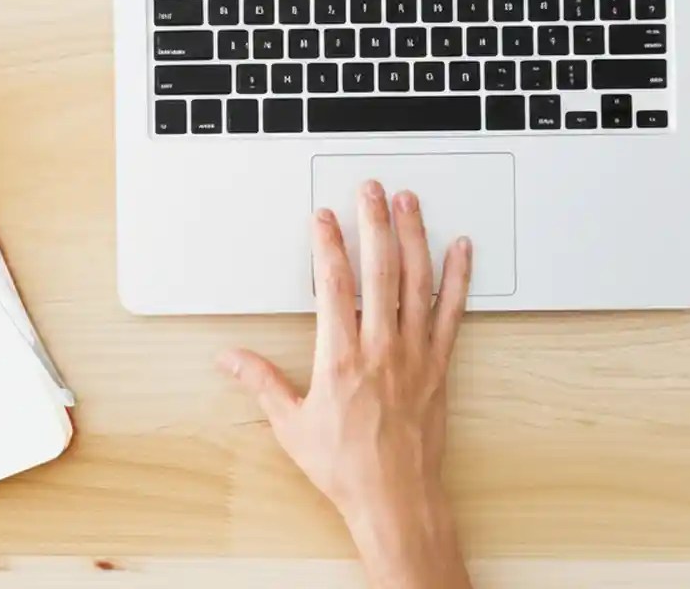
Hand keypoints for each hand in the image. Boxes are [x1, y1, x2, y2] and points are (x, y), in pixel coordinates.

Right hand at [218, 181, 472, 588]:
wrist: (396, 498)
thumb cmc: (345, 467)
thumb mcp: (291, 425)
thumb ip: (261, 382)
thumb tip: (229, 358)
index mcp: (340, 358)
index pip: (333, 285)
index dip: (328, 245)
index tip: (324, 218)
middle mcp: (381, 348)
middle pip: (379, 270)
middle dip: (375, 223)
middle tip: (371, 189)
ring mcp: (415, 354)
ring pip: (417, 282)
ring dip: (414, 237)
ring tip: (410, 202)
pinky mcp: (439, 365)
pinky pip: (453, 313)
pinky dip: (457, 278)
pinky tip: (461, 250)